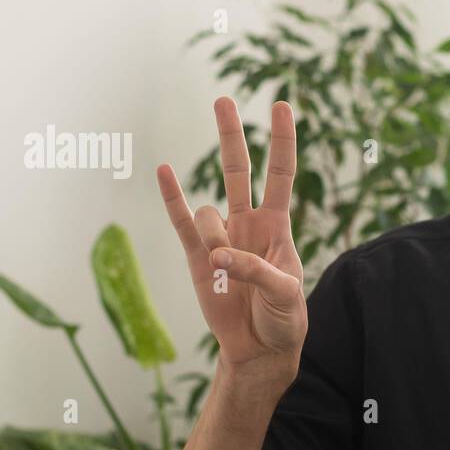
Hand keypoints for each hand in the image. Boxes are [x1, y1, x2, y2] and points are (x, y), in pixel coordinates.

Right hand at [157, 98, 306, 384]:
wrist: (260, 349)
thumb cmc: (284, 319)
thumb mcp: (285, 295)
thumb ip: (257, 271)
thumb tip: (218, 253)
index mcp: (278, 228)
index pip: (281, 175)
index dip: (282, 141)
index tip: (282, 106)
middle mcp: (249, 224)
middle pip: (240, 171)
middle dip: (232, 136)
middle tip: (223, 99)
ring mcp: (221, 238)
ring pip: (210, 215)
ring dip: (217, 243)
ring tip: (230, 280)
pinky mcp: (197, 258)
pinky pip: (182, 223)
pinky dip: (173, 198)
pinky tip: (163, 171)